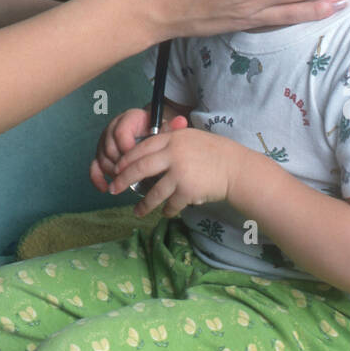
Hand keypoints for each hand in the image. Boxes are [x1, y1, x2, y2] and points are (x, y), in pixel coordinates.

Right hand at [90, 108, 188, 193]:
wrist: (148, 131)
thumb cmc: (157, 131)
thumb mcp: (165, 128)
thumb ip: (171, 127)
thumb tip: (182, 121)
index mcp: (128, 118)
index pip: (121, 133)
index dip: (129, 150)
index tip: (141, 162)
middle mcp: (113, 127)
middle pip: (109, 148)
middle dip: (122, 165)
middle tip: (135, 176)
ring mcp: (105, 141)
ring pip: (102, 158)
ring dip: (113, 173)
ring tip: (127, 183)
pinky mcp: (100, 153)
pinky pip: (94, 166)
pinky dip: (97, 178)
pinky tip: (105, 188)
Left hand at [108, 127, 239, 218]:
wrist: (235, 168)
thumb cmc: (212, 152)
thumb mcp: (189, 138)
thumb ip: (169, 141)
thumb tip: (144, 152)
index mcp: (172, 139)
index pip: (141, 148)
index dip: (126, 159)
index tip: (117, 169)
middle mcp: (173, 154)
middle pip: (140, 168)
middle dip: (123, 180)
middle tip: (114, 189)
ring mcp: (180, 173)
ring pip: (153, 192)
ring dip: (143, 204)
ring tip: (137, 211)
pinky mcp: (187, 191)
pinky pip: (170, 204)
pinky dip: (167, 210)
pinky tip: (165, 212)